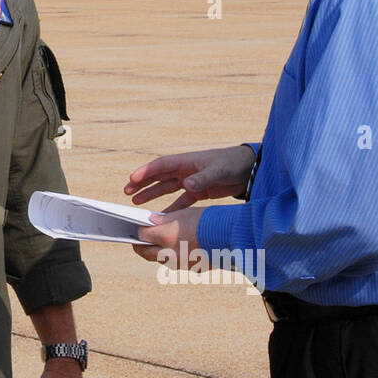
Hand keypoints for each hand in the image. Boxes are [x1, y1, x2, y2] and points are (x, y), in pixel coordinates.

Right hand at [124, 145, 255, 211]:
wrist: (251, 170)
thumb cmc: (233, 164)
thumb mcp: (218, 170)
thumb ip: (202, 178)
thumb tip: (186, 184)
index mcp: (187, 161)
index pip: (161, 165)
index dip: (145, 172)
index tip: (132, 179)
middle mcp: (185, 170)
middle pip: (158, 176)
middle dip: (142, 184)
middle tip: (127, 192)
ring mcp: (190, 181)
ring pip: (166, 188)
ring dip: (152, 194)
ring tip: (135, 202)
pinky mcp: (198, 191)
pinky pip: (180, 200)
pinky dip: (171, 208)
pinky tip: (161, 216)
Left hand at [132, 205, 202, 264]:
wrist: (233, 235)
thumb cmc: (209, 220)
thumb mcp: (184, 213)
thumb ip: (165, 219)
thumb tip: (151, 221)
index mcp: (166, 236)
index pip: (143, 235)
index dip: (138, 231)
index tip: (136, 228)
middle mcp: (171, 253)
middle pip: (147, 253)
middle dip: (140, 247)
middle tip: (137, 242)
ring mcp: (182, 263)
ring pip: (162, 260)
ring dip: (157, 253)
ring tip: (155, 244)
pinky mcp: (193, 269)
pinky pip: (178, 264)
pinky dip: (174, 257)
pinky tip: (175, 248)